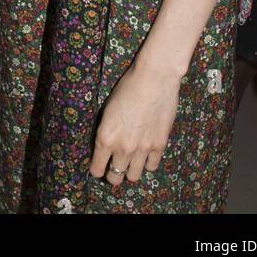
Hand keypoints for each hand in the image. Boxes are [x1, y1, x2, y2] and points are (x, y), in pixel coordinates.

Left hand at [88, 58, 181, 185]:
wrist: (154, 78)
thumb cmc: (127, 87)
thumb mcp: (107, 108)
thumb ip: (107, 131)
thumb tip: (106, 144)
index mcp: (106, 137)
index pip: (97, 168)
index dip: (97, 169)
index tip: (98, 167)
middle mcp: (123, 148)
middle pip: (115, 177)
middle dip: (112, 174)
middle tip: (114, 166)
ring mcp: (142, 149)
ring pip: (133, 176)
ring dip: (130, 171)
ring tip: (130, 163)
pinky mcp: (159, 146)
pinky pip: (152, 166)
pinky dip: (147, 163)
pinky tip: (146, 153)